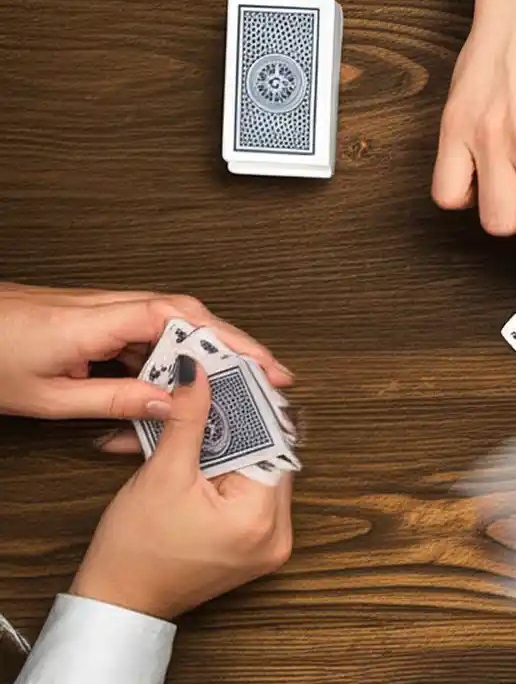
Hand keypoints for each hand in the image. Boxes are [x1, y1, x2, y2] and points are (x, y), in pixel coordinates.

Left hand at [0, 284, 290, 444]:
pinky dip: (170, 361)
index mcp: (97, 320)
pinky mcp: (94, 321)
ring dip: (205, 354)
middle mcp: (106, 307)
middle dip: (235, 345)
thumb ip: (115, 399)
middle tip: (271, 374)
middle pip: (189, 317)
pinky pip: (145, 336)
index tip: (263, 365)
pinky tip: (177, 389)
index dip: (229, 342)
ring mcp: (100, 311)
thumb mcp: (49, 397)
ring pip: (171, 326)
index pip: (181, 321)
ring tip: (235, 386)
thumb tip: (171, 403)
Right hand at [69, 356, 292, 618]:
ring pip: (258, 474)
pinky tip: (205, 459)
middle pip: (267, 458)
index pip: (269, 443)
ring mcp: (270, 544)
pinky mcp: (257, 548)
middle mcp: (279, 534)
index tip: (230, 382)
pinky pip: (251, 498)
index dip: (247, 410)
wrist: (119, 601)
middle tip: (214, 398)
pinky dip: (230, 476)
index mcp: (262, 518)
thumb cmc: (134, 550)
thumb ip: (188, 419)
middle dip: (237, 429)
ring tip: (202, 428)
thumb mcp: (163, 474)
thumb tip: (199, 373)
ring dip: (231, 450)